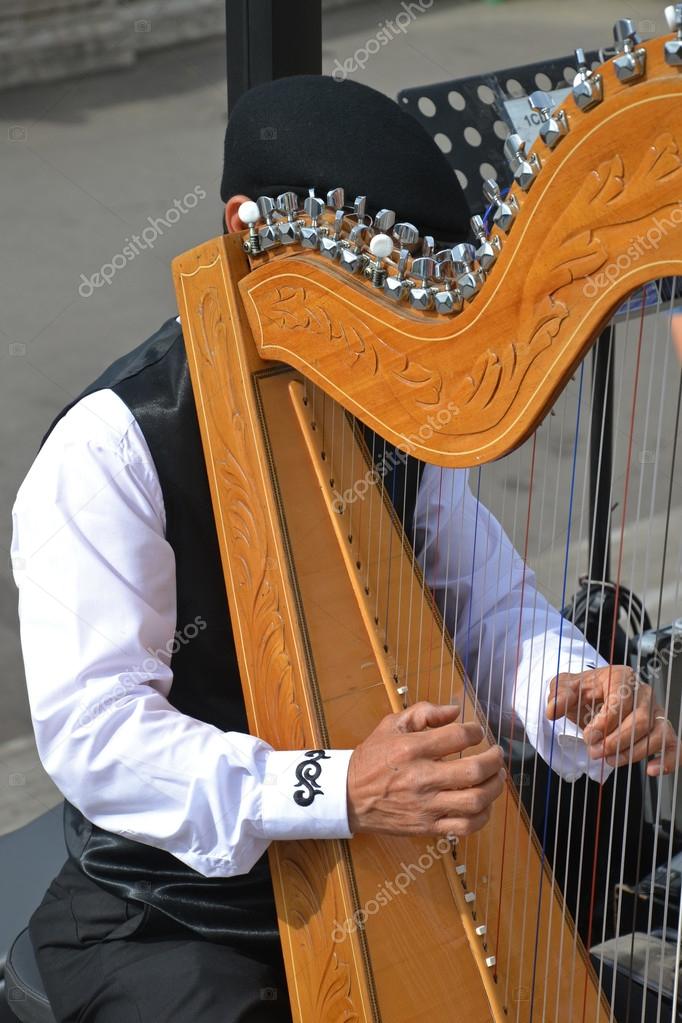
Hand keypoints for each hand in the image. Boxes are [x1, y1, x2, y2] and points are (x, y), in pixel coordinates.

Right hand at [347, 701, 505, 838]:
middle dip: (494, 760)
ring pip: (475, 801)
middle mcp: (421, 778)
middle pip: (473, 771)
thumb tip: (455, 711)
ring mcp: (426, 806)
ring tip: (497, 777)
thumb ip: (424, 712)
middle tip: (497, 754)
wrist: (349, 796)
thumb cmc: (372, 757)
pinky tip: (484, 804)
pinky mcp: (427, 826)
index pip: (458, 736)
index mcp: (412, 749)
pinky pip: (465, 827)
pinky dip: (483, 816)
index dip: (475, 731)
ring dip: (494, 788)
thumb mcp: (391, 724)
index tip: (477, 731)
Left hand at [546, 666, 680, 775]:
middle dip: (616, 742)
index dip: (605, 723)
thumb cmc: (583, 690)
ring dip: (633, 754)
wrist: (593, 694)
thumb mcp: (566, 687)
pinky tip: (652, 770)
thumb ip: (560, 695)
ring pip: (656, 735)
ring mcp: (655, 710)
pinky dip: (668, 760)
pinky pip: (673, 744)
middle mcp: (643, 692)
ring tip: (609, 761)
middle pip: (640, 721)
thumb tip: (553, 709)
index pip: (621, 702)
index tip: (588, 737)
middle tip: (594, 752)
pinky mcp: (661, 727)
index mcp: (621, 677)